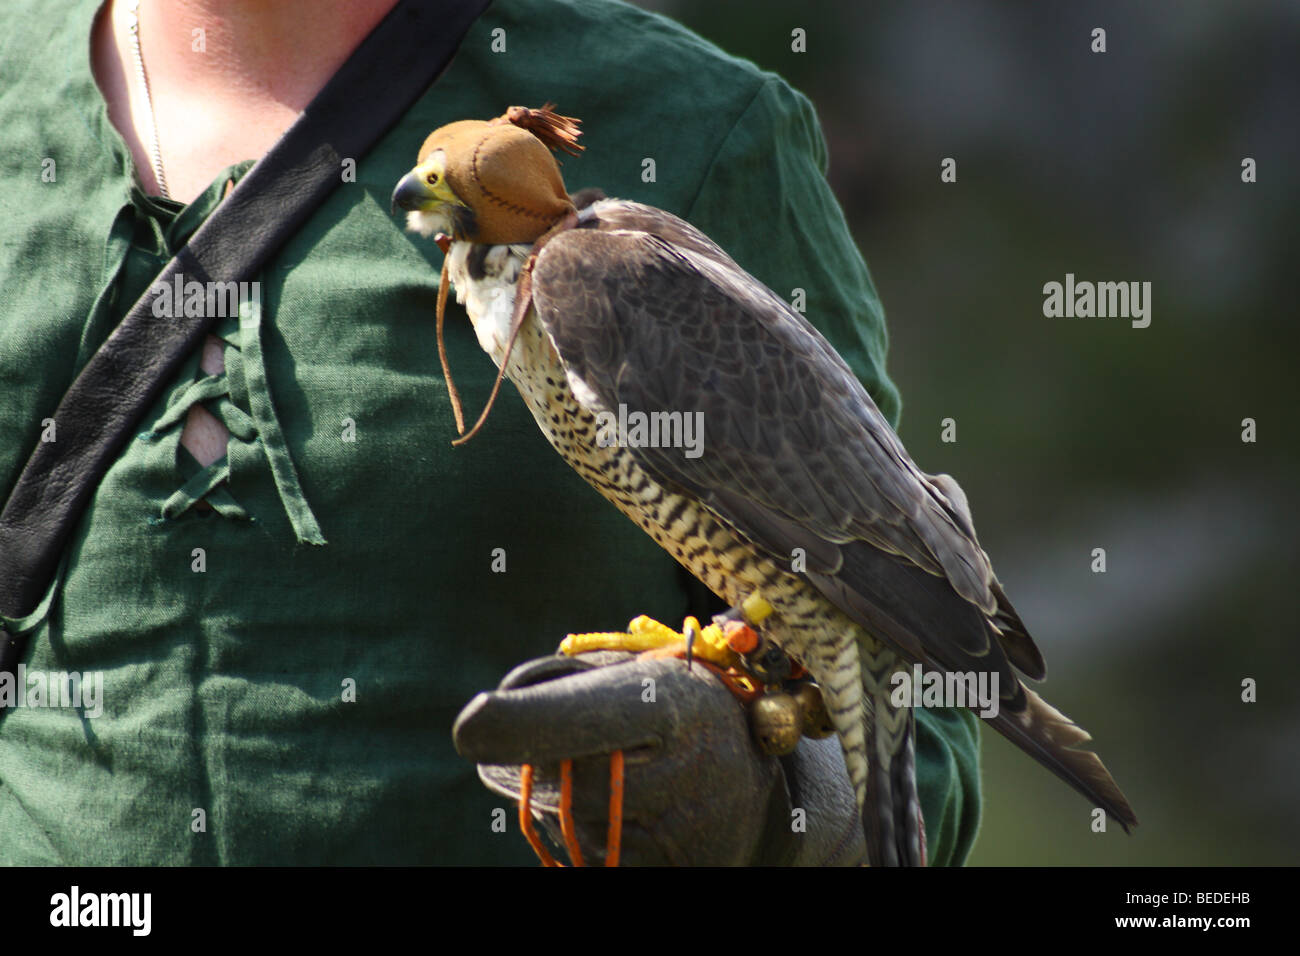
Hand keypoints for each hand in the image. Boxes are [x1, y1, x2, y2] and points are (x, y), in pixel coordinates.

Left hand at [452, 649, 864, 865]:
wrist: (756, 787)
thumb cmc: (672, 711)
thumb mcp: (635, 675)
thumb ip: (566, 683)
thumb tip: (490, 721)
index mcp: (677, 704)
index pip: (593, 716)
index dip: (529, 722)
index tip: (471, 724)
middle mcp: (691, 771)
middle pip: (573, 789)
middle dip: (524, 772)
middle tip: (490, 746)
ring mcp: (689, 834)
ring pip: (579, 834)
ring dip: (551, 808)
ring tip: (582, 776)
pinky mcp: (680, 875)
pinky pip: (598, 864)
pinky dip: (582, 840)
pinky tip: (602, 815)